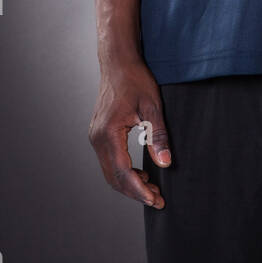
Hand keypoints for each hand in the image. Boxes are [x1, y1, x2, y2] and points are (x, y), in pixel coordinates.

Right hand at [89, 57, 171, 207]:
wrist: (118, 62)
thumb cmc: (135, 80)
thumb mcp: (152, 106)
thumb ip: (158, 136)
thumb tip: (165, 163)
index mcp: (108, 133)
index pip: (123, 172)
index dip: (139, 190)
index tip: (155, 200)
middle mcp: (97, 138)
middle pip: (114, 177)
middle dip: (135, 192)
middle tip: (158, 199)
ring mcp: (95, 137)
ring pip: (110, 172)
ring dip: (130, 183)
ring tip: (152, 189)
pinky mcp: (99, 134)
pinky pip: (109, 161)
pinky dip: (124, 172)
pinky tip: (142, 173)